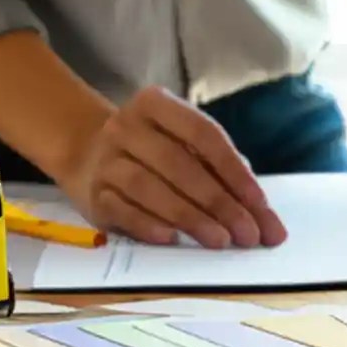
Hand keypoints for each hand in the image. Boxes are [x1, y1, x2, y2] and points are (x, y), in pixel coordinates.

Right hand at [62, 86, 285, 247]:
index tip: (260, 205)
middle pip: (180, 165)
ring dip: (190, 217)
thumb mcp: (184, 146)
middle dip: (219, 202)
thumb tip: (262, 216)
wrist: (84, 153)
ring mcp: (106, 160)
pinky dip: (149, 225)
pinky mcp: (93, 194)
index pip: (204, 135)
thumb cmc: (153, 153)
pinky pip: (122, 210)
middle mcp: (127, 127)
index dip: (235, 172)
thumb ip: (222, 172)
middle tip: (248, 234)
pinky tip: (173, 239)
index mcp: (157, 105)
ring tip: (220, 241)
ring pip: (150, 188)